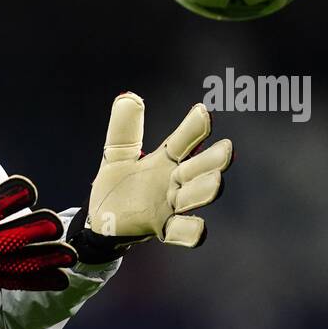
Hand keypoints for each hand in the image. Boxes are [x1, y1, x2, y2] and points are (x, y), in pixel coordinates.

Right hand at [0, 143, 77, 293]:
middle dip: (35, 232)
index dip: (12, 198)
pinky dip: (41, 282)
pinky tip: (61, 279)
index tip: (30, 190)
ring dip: (47, 260)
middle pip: (11, 239)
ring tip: (70, 256)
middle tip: (55, 225)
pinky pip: (21, 283)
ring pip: (21, 264)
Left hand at [70, 92, 232, 259]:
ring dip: (204, 190)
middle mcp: (174, 181)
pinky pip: (180, 231)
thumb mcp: (117, 153)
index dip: (194, 127)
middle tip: (227, 150)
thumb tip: (127, 97)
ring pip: (193, 197)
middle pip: (197, 169)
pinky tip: (200, 229)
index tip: (203, 112)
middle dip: (211, 161)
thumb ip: (124, 129)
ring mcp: (170, 206)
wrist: (101, 218)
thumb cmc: (117, 184)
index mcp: (166, 159)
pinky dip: (191, 231)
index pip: (184, 140)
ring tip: (216, 181)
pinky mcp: (161, 228)